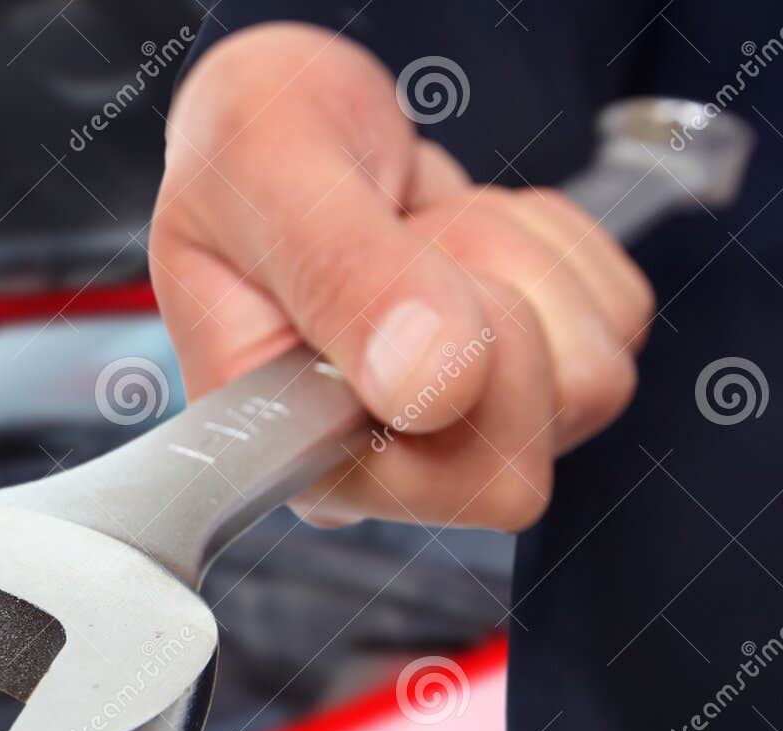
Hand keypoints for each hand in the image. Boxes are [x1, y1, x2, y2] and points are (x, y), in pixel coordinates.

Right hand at [149, 23, 653, 529]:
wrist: (284, 115)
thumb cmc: (246, 149)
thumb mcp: (268, 179)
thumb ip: (345, 280)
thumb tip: (433, 390)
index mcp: (296, 450)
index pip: (451, 482)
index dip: (459, 368)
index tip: (388, 268)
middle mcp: (378, 466)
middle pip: (530, 447)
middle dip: (495, 299)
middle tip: (405, 233)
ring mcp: (459, 432)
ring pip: (589, 380)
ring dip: (519, 262)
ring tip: (421, 227)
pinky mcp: (528, 377)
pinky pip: (616, 319)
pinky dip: (552, 241)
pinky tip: (459, 230)